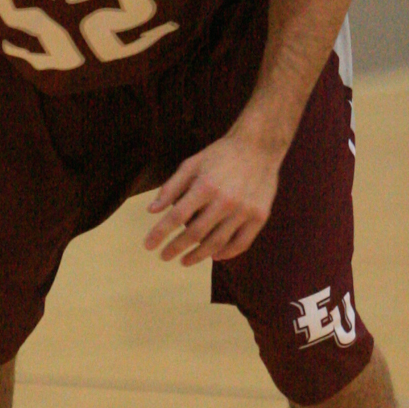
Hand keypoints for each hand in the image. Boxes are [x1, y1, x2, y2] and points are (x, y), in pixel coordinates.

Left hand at [143, 133, 282, 265]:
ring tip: (185, 261)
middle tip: (164, 256)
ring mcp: (244, 210)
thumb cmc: (221, 155)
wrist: (259, 146)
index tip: (148, 245)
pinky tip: (215, 256)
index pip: (177, 216)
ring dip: (198, 256)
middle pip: (196, 233)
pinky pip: (241, 243)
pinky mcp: (259, 216)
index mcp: (206, 186)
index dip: (160, 233)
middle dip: (176, 248)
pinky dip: (227, 253)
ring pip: (217, 243)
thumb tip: (151, 210)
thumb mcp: (192, 164)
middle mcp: (225, 201)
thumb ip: (171, 187)